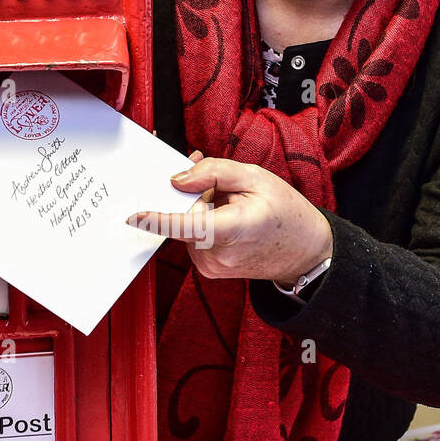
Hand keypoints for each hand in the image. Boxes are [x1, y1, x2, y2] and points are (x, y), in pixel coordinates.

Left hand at [127, 151, 333, 282]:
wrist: (306, 252)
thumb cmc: (285, 214)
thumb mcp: (256, 177)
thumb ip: (214, 172)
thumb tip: (178, 179)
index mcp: (232, 229)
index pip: (186, 226)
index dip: (157, 219)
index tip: (134, 215)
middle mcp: (217, 253)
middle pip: (185, 217)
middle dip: (193, 195)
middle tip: (215, 180)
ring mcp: (211, 265)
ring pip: (188, 227)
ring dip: (200, 210)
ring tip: (232, 205)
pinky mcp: (208, 269)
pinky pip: (194, 238)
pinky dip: (203, 223)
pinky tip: (227, 219)